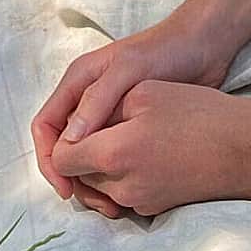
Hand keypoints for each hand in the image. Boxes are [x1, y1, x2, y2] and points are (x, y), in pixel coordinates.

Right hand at [31, 14, 234, 204]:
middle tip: (98, 204)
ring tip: (115, 205)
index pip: (46, 127)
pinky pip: (112, 156)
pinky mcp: (131, 126)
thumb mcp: (129, 70)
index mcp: (77, 83)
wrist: (204, 45)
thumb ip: (97, 101)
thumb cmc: (166, 50)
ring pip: (88, 155)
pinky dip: (115, 176)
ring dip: (95, 181)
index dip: (50, 159)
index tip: (67, 187)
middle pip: (64, 147)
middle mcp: (87, 101)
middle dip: (74, 177)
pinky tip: (132, 192)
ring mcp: (108, 115)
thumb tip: (70, 142)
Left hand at [48, 80, 250, 216]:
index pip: (61, 158)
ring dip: (102, 166)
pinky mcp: (155, 208)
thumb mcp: (144, 94)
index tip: (75, 127)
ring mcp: (138, 202)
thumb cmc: (198, 114)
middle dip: (82, 155)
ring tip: (125, 138)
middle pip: (78, 177)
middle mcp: (119, 187)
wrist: (247, 150)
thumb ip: (100, 111)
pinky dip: (123, 177)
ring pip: (99, 188)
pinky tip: (143, 154)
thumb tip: (77, 128)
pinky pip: (123, 195)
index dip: (61, 142)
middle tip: (102, 127)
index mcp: (111, 155)